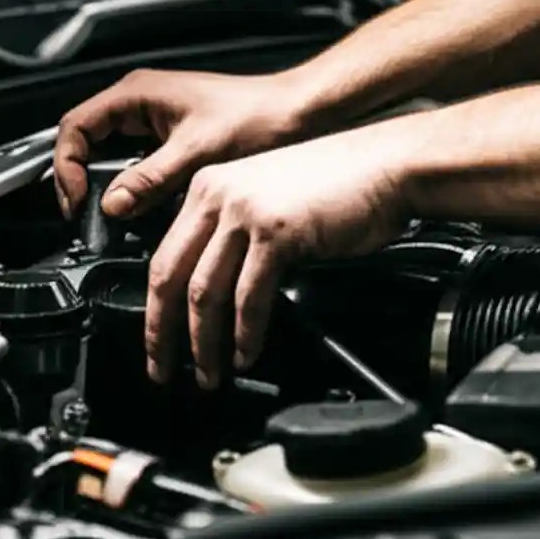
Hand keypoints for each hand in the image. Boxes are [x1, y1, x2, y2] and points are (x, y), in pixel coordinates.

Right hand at [54, 69, 309, 219]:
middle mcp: (139, 102)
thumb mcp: (198, 152)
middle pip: (85, 140)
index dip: (68, 167)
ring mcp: (153, 120)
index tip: (79, 202)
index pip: (75, 127)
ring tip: (108, 217)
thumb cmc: (258, 117)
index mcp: (137, 93)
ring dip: (105, 184)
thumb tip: (111, 205)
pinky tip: (138, 208)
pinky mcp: (169, 138)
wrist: (297, 115)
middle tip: (84, 215)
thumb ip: (151, 179)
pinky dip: (130, 186)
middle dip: (79, 178)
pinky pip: (134, 162)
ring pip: (108, 154)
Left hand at [144, 123, 413, 388]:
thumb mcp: (266, 199)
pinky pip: (249, 296)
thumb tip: (214, 293)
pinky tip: (246, 353)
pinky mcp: (276, 231)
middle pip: (169, 276)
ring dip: (204, 343)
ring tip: (210, 374)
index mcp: (208, 188)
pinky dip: (245, 333)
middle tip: (163, 371)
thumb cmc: (337, 185)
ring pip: (204, 291)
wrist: (385, 164)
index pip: (162, 255)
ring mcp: (244, 212)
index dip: (154, 308)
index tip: (157, 341)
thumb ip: (233, 236)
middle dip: (162, 334)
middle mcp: (217, 196)